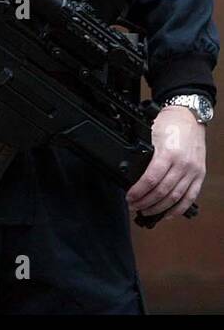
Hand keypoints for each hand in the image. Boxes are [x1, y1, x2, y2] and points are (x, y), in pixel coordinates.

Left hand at [126, 105, 205, 219]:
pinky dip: (179, 208)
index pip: (151, 180)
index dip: (138, 192)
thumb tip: (132, 175)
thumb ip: (144, 156)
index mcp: (168, 154)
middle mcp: (183, 164)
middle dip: (146, 202)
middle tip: (133, 207)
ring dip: (159, 208)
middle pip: (163, 191)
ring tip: (146, 211)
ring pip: (176, 197)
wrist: (188, 116)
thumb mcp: (150, 136)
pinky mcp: (200, 174)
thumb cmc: (168, 123)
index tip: (130, 197)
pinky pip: (191, 196)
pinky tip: (168, 214)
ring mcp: (193, 171)